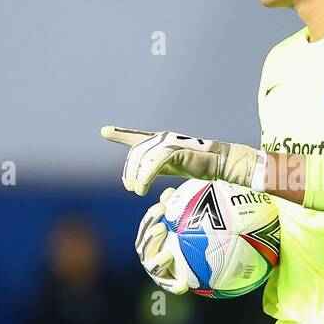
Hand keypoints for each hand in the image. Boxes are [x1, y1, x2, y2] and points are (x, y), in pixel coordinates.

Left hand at [101, 126, 261, 195]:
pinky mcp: (176, 151)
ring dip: (136, 178)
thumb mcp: (169, 167)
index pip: (135, 137)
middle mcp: (161, 139)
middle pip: (136, 154)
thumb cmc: (195, 165)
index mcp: (158, 142)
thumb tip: (134, 181)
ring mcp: (168, 143)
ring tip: (138, 192)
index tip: (105, 131)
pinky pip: (154, 164)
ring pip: (142, 159)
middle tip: (130, 188)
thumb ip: (152, 169)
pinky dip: (146, 177)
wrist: (218, 163)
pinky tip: (143, 188)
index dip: (119, 133)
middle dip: (129, 172)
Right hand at [134, 187, 193, 294]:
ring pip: (153, 265)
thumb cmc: (187, 236)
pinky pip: (170, 286)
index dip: (152, 216)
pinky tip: (184, 285)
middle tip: (162, 228)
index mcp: (150, 236)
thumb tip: (173, 190)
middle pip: (145, 245)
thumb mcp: (183, 222)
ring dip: (158, 260)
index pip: (147, 224)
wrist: (195, 263)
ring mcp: (155, 268)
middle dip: (152, 237)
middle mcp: (148, 253)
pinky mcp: (166, 283)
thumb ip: (177, 208)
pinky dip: (175, 286)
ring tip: (168, 254)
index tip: (162, 206)